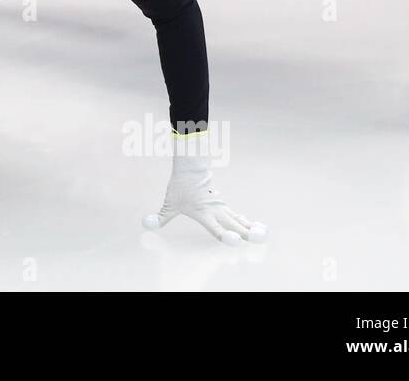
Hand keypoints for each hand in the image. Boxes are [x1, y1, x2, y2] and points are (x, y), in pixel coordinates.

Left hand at [143, 148, 265, 244]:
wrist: (191, 168)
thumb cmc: (180, 187)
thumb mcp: (169, 204)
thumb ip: (160, 217)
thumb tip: (146, 224)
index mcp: (203, 214)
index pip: (215, 228)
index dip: (224, 236)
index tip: (234, 240)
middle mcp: (215, 212)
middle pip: (233, 225)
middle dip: (246, 233)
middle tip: (258, 239)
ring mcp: (220, 207)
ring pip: (237, 220)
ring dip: (249, 228)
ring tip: (262, 235)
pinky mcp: (222, 204)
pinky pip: (236, 215)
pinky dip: (245, 221)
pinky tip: (253, 227)